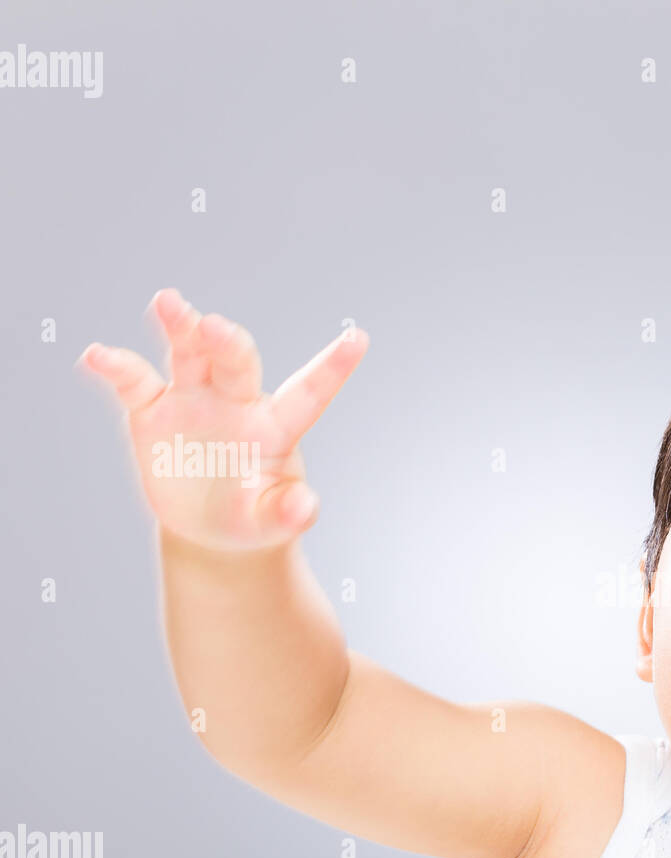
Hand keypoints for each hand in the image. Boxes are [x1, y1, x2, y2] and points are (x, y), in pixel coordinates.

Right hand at [78, 288, 368, 551]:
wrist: (210, 527)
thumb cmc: (254, 518)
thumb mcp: (273, 522)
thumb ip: (289, 512)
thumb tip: (305, 507)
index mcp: (276, 427)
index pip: (310, 392)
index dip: (333, 368)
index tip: (359, 339)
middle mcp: (236, 402)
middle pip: (235, 363)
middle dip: (226, 342)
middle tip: (215, 327)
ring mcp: (193, 401)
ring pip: (188, 354)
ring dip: (180, 328)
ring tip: (168, 303)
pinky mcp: (153, 411)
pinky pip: (134, 382)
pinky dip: (116, 367)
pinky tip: (97, 356)